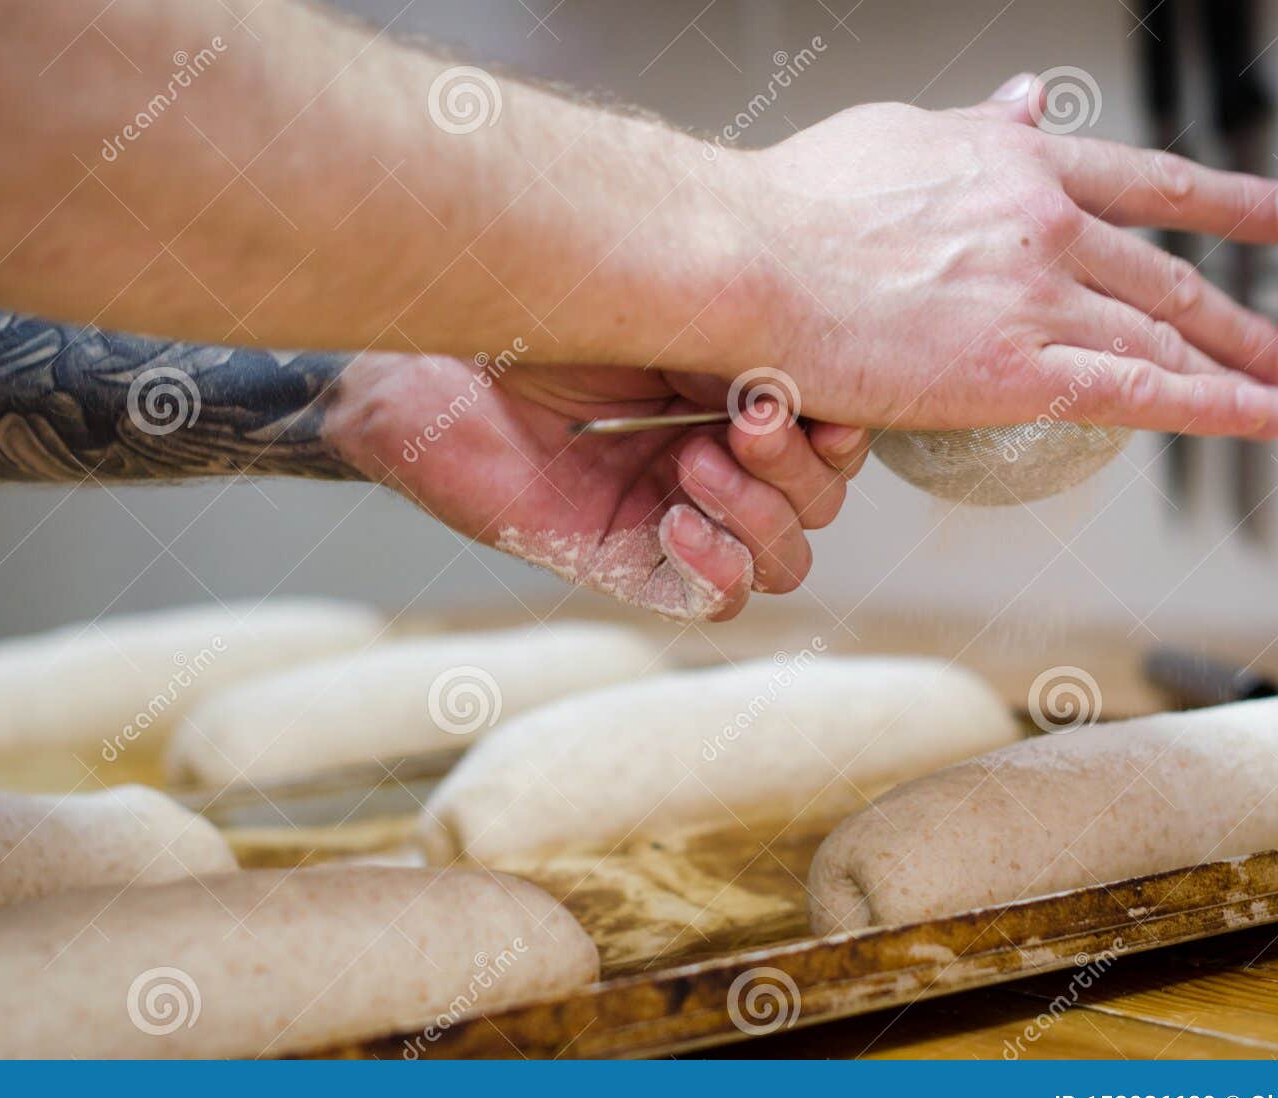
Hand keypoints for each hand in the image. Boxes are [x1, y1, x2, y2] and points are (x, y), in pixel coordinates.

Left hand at [331, 353, 868, 622]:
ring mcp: (676, 518)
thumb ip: (749, 346)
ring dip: (762, 517)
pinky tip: (679, 520)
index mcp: (735, 401)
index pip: (834, 443)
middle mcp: (717, 463)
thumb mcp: (671, 315)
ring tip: (697, 462)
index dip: (844, 431)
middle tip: (747, 416)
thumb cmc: (541, 319)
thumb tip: (826, 373)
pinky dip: (718, 570)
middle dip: (798, 468)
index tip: (803, 389)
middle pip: (820, 505)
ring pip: (783, 560)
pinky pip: (713, 602)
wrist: (433, 360)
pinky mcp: (625, 564)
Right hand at [707, 77, 1277, 439]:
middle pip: (1166, 272)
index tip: (1273, 216)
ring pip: (1163, 335)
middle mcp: (1044, 223)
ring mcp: (1035, 296)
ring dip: (1235, 363)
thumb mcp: (894, 137)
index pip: (1145, 181)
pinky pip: (1135, 393)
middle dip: (1238, 310)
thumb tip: (1020, 106)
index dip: (1222, 203)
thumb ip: (971, 129)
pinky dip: (1209, 406)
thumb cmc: (789, 207)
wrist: (747, 259)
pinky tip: (1251, 417)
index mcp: (1014, 164)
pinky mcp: (1013, 372)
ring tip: (1276, 385)